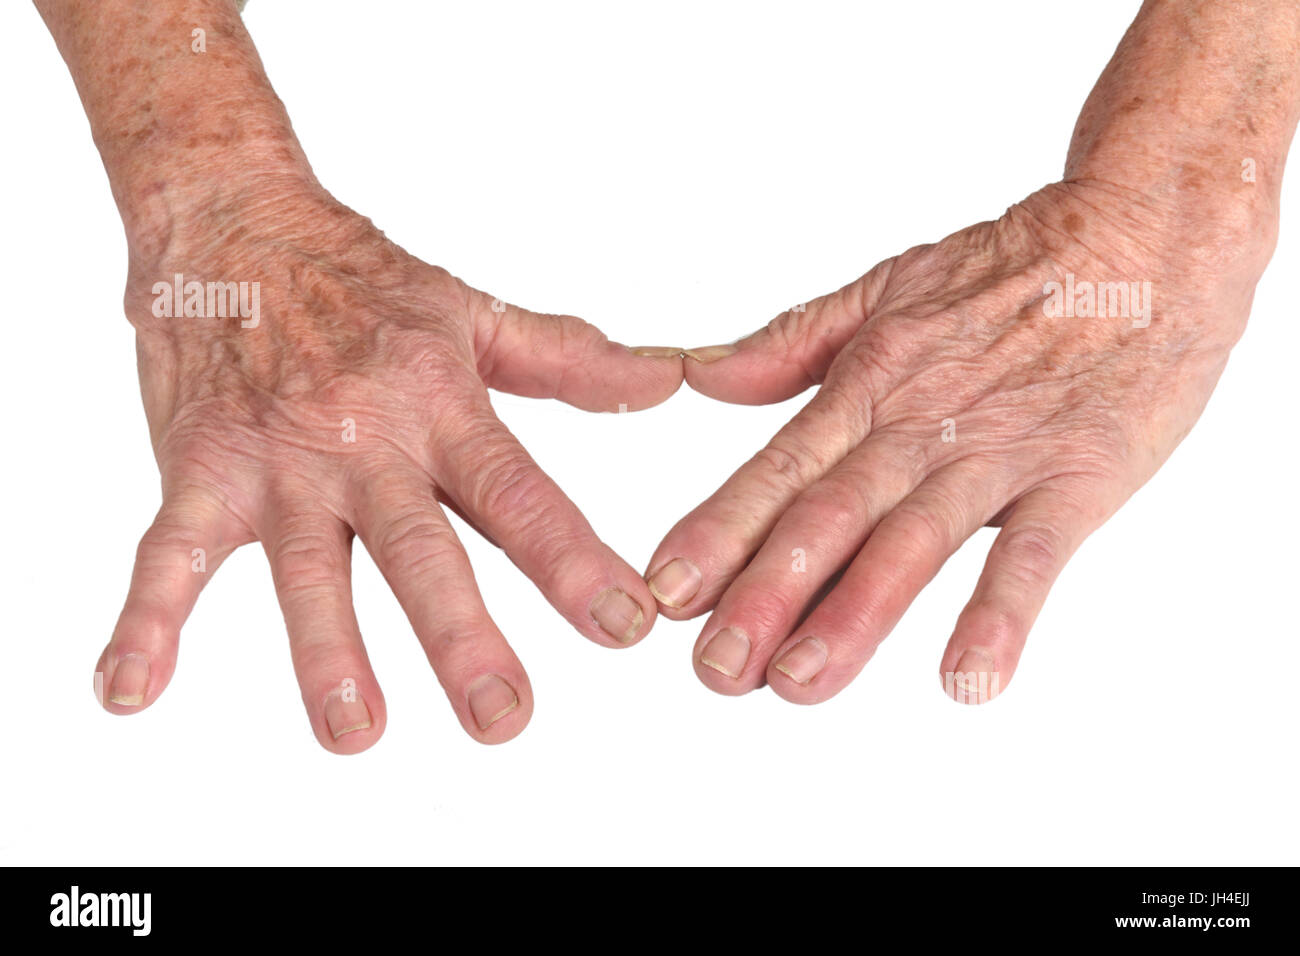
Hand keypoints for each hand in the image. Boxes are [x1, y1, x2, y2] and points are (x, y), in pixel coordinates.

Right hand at [96, 180, 681, 750]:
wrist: (232, 221)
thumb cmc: (360, 281)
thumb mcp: (474, 313)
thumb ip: (570, 359)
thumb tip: (666, 381)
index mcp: (441, 407)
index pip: (518, 495)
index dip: (573, 561)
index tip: (626, 625)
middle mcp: (365, 442)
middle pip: (419, 548)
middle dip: (461, 635)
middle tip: (503, 715)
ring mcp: (278, 461)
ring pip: (303, 566)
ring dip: (326, 652)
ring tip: (355, 731)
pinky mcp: (201, 470)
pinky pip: (166, 551)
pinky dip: (144, 619)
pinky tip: (132, 690)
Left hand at [646, 180, 1272, 703]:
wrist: (1142, 235)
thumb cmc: (1010, 274)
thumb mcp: (885, 290)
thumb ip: (790, 343)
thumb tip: (701, 374)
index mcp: (867, 385)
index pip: (777, 469)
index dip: (718, 531)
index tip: (666, 591)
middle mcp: (918, 424)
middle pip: (829, 516)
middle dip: (764, 594)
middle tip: (715, 668)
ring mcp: (997, 451)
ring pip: (913, 540)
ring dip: (853, 613)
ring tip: (799, 681)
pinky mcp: (1077, 475)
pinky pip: (1036, 553)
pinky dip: (1000, 614)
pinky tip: (965, 678)